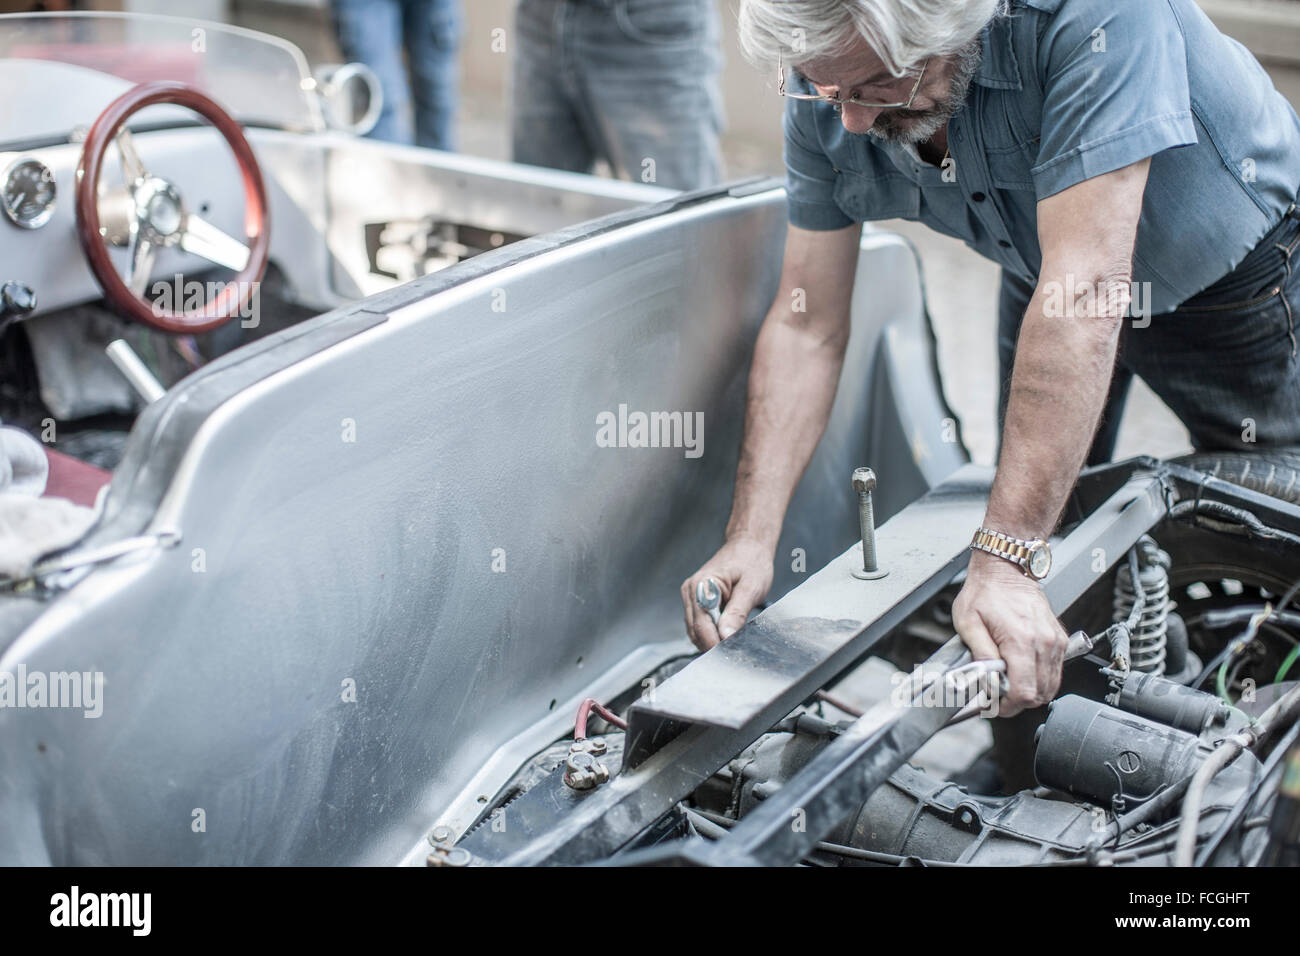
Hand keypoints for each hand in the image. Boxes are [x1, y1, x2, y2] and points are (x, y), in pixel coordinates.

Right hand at [680, 535, 774, 650]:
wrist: (748, 546)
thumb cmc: (751, 562)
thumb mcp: (751, 588)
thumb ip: (737, 612)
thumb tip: (726, 636)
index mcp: (702, 585)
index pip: (701, 624)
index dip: (714, 642)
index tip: (729, 653)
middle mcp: (691, 591)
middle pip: (695, 629)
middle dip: (712, 644)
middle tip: (733, 652)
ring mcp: (691, 596)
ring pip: (694, 629)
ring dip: (710, 639)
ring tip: (731, 642)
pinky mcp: (696, 600)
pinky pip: (699, 623)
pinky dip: (710, 632)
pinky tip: (725, 632)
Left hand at [951, 551, 1068, 716]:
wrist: (1005, 569)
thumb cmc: (985, 591)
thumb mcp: (968, 623)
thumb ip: (979, 655)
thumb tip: (986, 681)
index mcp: (1020, 640)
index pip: (1024, 692)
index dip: (1008, 706)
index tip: (994, 705)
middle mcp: (1044, 642)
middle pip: (1041, 694)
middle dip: (1019, 702)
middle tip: (999, 697)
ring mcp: (1055, 641)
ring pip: (1052, 686)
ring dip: (1031, 692)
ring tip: (1009, 685)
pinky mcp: (1059, 639)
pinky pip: (1056, 670)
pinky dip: (1042, 678)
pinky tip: (1023, 672)